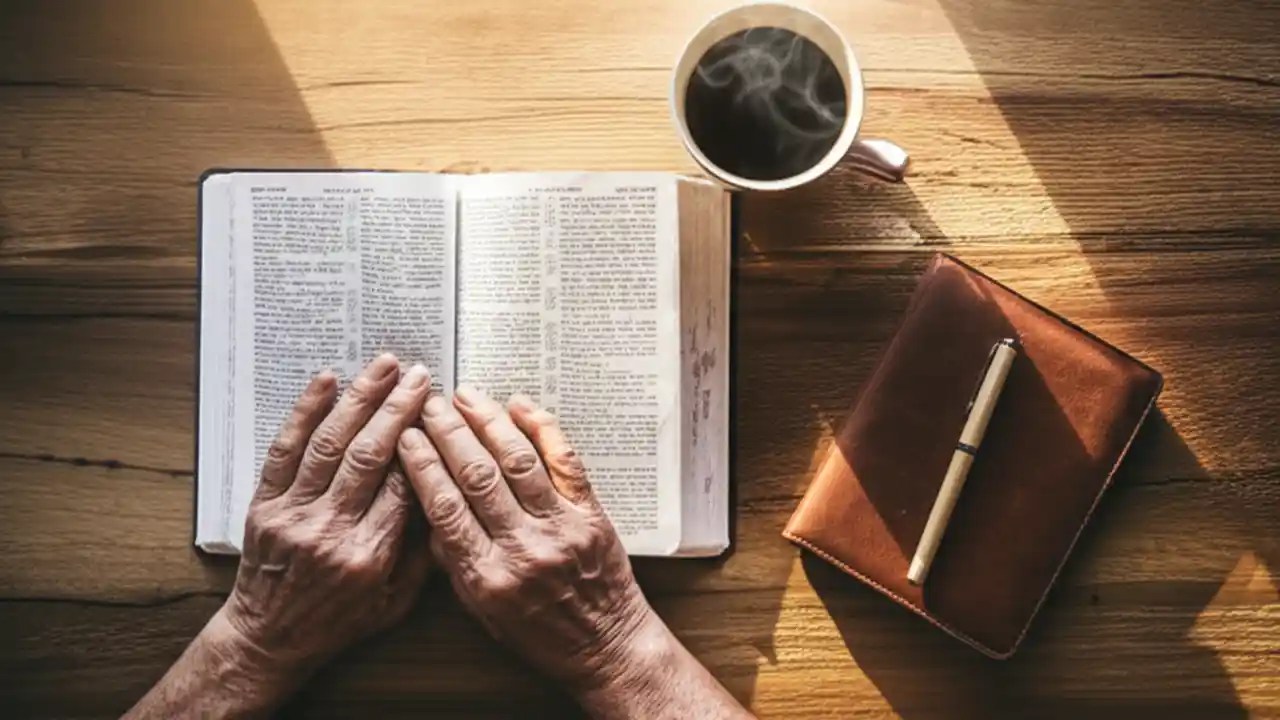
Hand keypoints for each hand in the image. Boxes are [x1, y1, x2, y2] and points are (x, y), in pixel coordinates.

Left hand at [219, 354, 431, 688]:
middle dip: (399, 409)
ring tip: (384, 366)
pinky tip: (326, 381)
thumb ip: (423, 554)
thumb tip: (444, 497)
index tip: (439, 413)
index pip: (404, 485)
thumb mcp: (395, 604)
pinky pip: (285, 450)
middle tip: (420, 376)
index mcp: (369, 555)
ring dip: (359, 398)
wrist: (268, 640)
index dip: (423, 444)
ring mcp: (294, 514)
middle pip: (371, 455)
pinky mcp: (265, 504)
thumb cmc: (338, 624)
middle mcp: (331, 530)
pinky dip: (305, 411)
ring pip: (331, 443)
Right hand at [396, 386, 650, 686]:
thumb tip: (428, 512)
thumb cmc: (540, 635)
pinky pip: (566, 462)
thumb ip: (454, 563)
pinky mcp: (590, 514)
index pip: (445, 508)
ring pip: (518, 462)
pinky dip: (543, 429)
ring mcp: (560, 527)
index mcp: (487, 575)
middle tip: (430, 403)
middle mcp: (523, 547)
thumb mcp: (482, 613)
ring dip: (489, 422)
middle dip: (449, 433)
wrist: (606, 648)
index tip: (406, 436)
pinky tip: (521, 406)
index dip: (422, 465)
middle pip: (477, 476)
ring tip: (467, 396)